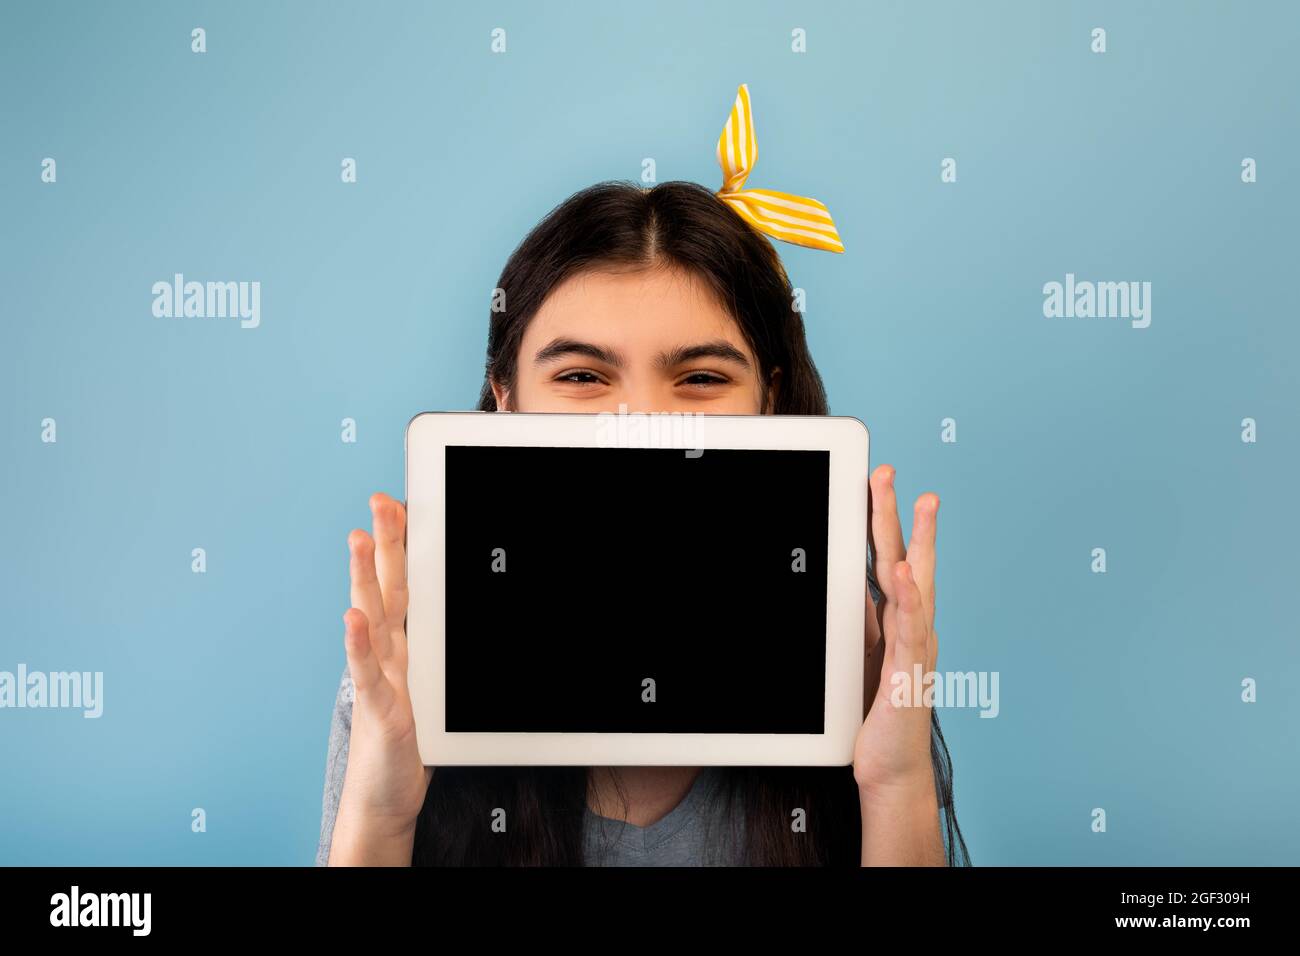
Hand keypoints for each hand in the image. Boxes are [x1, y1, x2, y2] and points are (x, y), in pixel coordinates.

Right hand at [329, 493, 432, 863]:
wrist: (385, 797)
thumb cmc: (406, 739)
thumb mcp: (426, 684)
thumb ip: (429, 650)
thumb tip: (447, 613)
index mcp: (402, 644)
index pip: (404, 584)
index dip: (403, 544)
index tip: (403, 501)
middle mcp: (388, 653)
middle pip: (388, 587)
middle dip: (386, 542)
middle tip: (380, 499)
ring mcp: (379, 677)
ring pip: (373, 618)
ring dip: (365, 578)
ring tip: (359, 538)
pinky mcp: (379, 708)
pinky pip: (366, 671)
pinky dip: (358, 643)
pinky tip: (351, 617)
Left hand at [853, 464, 939, 795]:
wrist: (890, 769)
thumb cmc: (877, 716)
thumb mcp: (862, 659)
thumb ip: (861, 623)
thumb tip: (848, 589)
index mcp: (897, 622)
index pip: (890, 560)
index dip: (884, 521)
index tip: (879, 483)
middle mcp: (911, 628)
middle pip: (904, 558)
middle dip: (898, 514)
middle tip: (890, 472)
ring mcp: (914, 647)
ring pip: (914, 583)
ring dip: (914, 541)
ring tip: (917, 504)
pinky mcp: (908, 672)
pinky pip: (909, 629)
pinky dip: (908, 599)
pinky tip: (902, 574)